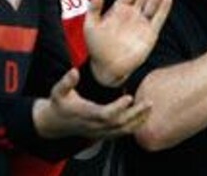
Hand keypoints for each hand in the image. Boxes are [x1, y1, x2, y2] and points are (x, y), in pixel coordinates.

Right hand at [33, 68, 151, 138]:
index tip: (129, 97)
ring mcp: (99, 132)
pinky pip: (121, 133)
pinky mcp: (103, 134)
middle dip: (134, 114)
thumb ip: (66, 82)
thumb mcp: (58, 92)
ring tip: (149, 108)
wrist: (56, 124)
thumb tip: (73, 72)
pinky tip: (144, 116)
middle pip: (118, 123)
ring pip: (121, 130)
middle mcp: (93, 125)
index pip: (103, 114)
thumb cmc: (60, 105)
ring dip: (138, 120)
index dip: (117, 108)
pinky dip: (134, 126)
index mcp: (84, 114)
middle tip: (148, 102)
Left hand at [85, 0, 172, 86]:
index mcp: (119, 9)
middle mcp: (133, 14)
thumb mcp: (90, 26)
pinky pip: (158, 19)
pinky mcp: (150, 34)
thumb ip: (94, 8)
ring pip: (153, 3)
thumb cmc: (96, 48)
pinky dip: (164, 9)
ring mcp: (142, 23)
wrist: (107, 68)